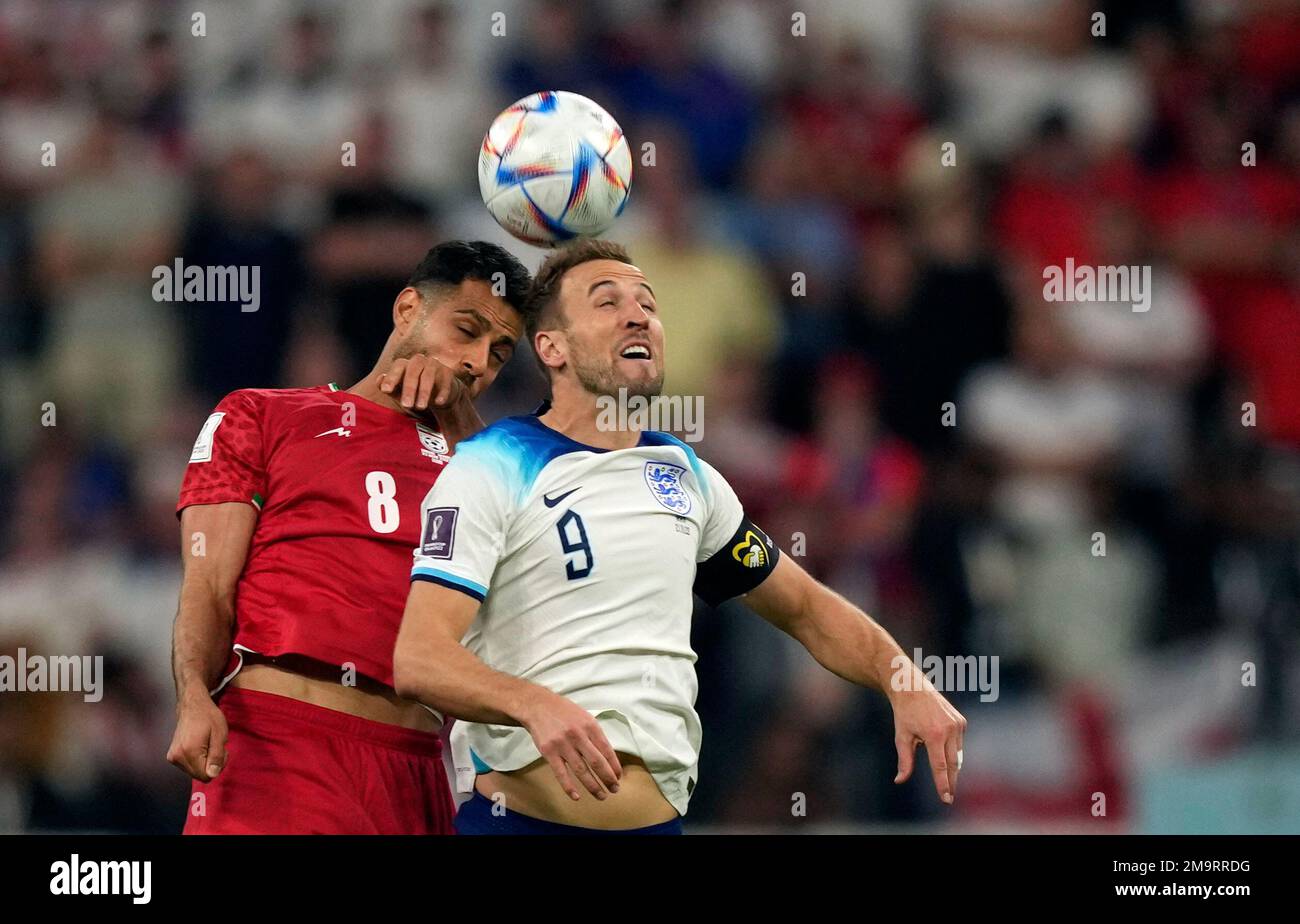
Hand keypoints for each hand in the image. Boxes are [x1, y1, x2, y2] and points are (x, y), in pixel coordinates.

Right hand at [166, 688, 228, 781]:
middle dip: (211, 765)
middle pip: (199, 776)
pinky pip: (189, 766)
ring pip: (194, 772)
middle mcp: (176, 757)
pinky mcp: (171, 756)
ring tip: (208, 745)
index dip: (218, 766)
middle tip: (215, 747)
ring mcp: (172, 757)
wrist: (192, 705)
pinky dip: (197, 760)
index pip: (206, 776)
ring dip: (204, 762)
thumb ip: (217, 756)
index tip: (221, 751)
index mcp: (189, 752)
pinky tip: (200, 747)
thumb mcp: (220, 734)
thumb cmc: (208, 716)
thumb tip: (213, 775)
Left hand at [378, 354, 484, 445]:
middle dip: (408, 389)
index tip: (385, 390)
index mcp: (405, 364)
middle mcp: (419, 361)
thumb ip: (389, 388)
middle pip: (412, 372)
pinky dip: (442, 391)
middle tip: (406, 405)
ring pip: (428, 375)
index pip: (397, 367)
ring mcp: (434, 364)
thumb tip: (379, 381)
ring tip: (421, 407)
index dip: (391, 378)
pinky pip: (445, 380)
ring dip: (424, 392)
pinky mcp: (447, 372)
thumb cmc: (415, 393)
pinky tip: (438, 402)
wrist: (439, 394)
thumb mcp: (400, 393)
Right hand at [520, 689, 623, 800]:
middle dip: (608, 779)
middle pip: (597, 762)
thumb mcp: (584, 717)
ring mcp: (563, 744)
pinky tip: (576, 796)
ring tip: (601, 795)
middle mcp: (578, 735)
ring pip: (581, 771)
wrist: (538, 706)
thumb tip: (608, 757)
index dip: (614, 766)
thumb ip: (595, 735)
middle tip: (615, 789)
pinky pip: (561, 773)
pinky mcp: (549, 752)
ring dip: (593, 786)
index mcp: (590, 726)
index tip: (618, 777)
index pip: (607, 750)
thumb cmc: (564, 712)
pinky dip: (569, 787)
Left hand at [888, 666, 966, 804]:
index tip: (946, 799)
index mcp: (934, 734)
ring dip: (952, 766)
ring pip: (957, 754)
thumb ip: (904, 761)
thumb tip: (899, 780)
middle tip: (949, 797)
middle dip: (951, 781)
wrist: (912, 687)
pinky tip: (944, 751)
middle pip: (953, 764)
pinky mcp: (961, 721)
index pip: (941, 767)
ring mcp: (958, 724)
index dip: (943, 785)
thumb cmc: (904, 713)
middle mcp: (950, 729)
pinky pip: (959, 743)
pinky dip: (952, 750)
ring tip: (947, 779)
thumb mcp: (901, 737)